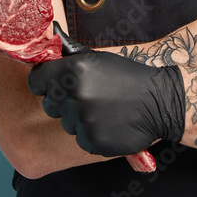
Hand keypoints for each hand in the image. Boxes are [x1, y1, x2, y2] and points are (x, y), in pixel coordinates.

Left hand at [27, 53, 185, 156]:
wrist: (160, 101)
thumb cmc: (129, 77)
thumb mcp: (100, 59)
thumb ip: (71, 61)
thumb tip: (47, 55)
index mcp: (74, 72)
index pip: (36, 81)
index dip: (45, 82)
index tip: (54, 84)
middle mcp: (75, 97)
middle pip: (50, 104)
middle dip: (63, 102)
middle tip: (88, 97)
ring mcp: (83, 122)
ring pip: (67, 123)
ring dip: (80, 118)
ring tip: (104, 110)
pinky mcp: (93, 142)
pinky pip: (82, 139)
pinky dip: (93, 133)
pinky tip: (110, 124)